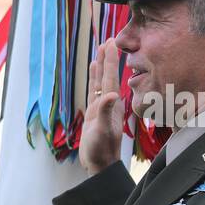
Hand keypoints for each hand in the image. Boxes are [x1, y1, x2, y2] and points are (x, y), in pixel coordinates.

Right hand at [79, 39, 125, 174]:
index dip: (110, 60)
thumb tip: (110, 94)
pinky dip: (93, 81)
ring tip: (99, 52)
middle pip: (106, 76)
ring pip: (100, 82)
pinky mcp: (95, 114)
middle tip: (108, 40)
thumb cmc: (101, 149)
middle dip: (107, 58)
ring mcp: (102, 108)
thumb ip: (105, 112)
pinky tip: (93, 74)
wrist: (100, 163)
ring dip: (100, 68)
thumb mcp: (102, 130)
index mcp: (111, 104)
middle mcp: (108, 103)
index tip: (111, 42)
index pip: (110, 77)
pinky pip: (94, 92)